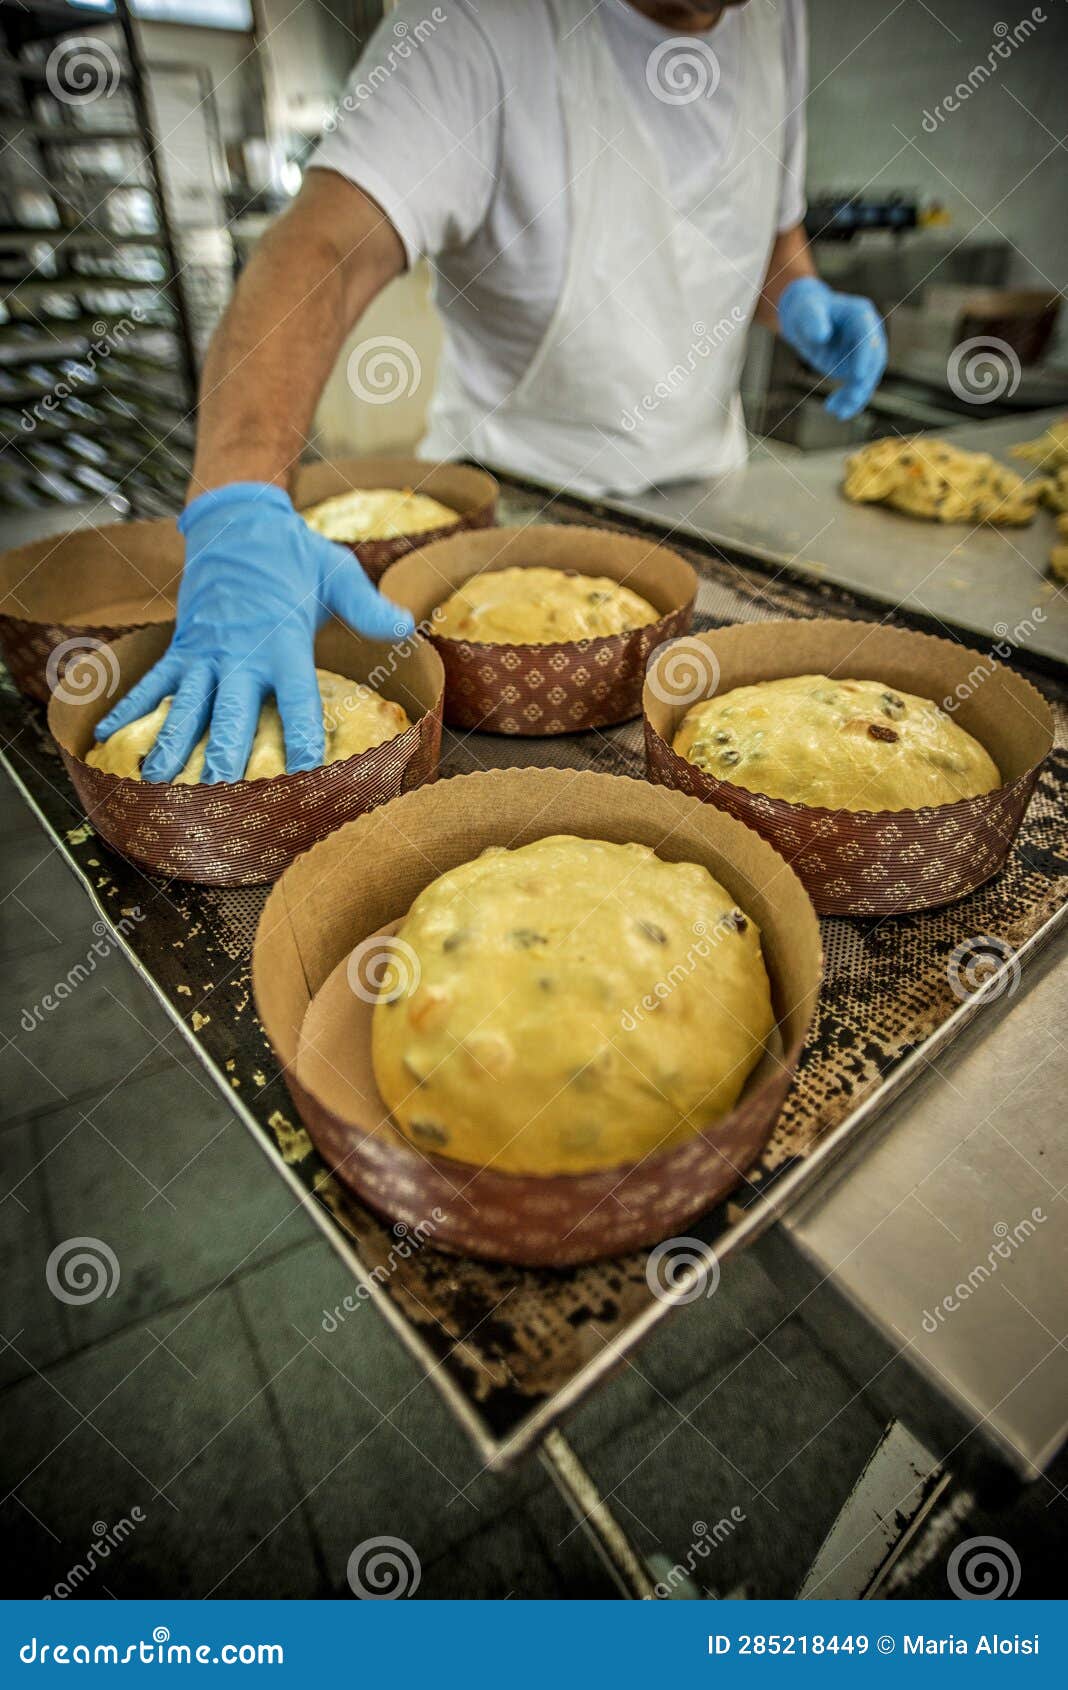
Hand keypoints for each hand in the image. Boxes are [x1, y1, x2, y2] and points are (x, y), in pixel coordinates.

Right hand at [94, 481, 415, 782]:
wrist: (238, 522)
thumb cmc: (294, 554)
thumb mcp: (336, 571)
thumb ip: (367, 605)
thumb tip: (406, 625)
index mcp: (283, 640)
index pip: (296, 695)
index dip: (300, 733)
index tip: (303, 769)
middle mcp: (240, 652)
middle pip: (232, 709)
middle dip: (225, 749)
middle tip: (217, 788)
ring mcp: (205, 651)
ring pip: (185, 703)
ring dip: (171, 740)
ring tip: (157, 777)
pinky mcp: (182, 647)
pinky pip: (151, 681)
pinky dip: (128, 706)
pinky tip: (106, 736)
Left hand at [777, 277, 886, 420]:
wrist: (806, 319)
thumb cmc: (807, 310)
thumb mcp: (807, 311)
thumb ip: (814, 321)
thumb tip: (821, 335)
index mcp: (861, 316)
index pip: (868, 337)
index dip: (865, 356)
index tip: (858, 376)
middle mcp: (869, 335)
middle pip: (874, 361)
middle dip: (864, 382)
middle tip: (851, 398)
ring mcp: (863, 353)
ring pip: (867, 379)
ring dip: (855, 398)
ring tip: (839, 412)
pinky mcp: (855, 368)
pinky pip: (856, 388)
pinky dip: (847, 401)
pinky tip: (834, 410)